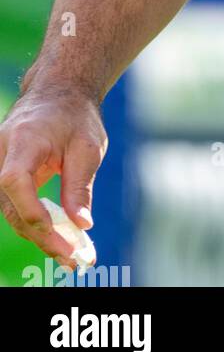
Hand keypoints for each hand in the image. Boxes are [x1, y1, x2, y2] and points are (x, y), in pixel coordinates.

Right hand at [0, 85, 106, 266]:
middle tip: (73, 257)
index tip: (60, 234)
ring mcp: (0, 166)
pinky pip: (17, 206)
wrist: (59, 94)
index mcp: (23, 140)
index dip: (32, 212)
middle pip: (12, 206)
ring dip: (40, 236)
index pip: (15, 181)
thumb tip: (82, 225)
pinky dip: (37, 224)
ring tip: (70, 255)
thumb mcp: (88, 146)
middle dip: (42, 235)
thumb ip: (80, 185)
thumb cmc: (75, 117)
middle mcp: (2, 154)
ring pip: (12, 212)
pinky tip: (59, 240)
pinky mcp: (6, 178)